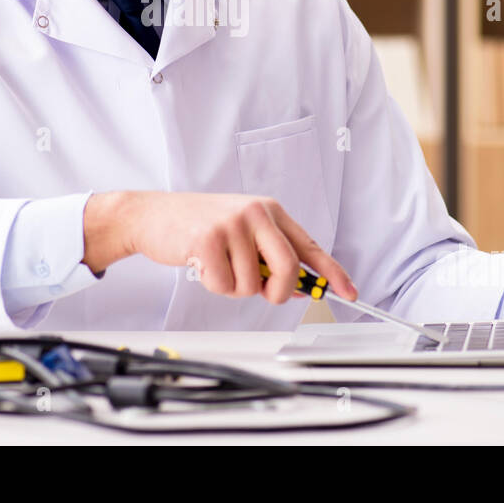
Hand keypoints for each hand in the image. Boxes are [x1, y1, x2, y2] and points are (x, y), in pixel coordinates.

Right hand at [83, 190, 356, 304]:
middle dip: (277, 292)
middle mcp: (256, 213)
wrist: (154, 215)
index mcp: (270, 211)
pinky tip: (201, 264)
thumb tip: (298, 288)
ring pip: (252, 285)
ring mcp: (232, 224)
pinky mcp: (209, 239)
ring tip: (217, 264)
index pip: (309, 246)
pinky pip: (224, 285)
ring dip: (234, 287)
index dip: (332, 272)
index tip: (349, 292)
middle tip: (262, 291)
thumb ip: (269, 253)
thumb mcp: (242, 230)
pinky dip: (213, 285)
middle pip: (288, 268)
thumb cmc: (199, 225)